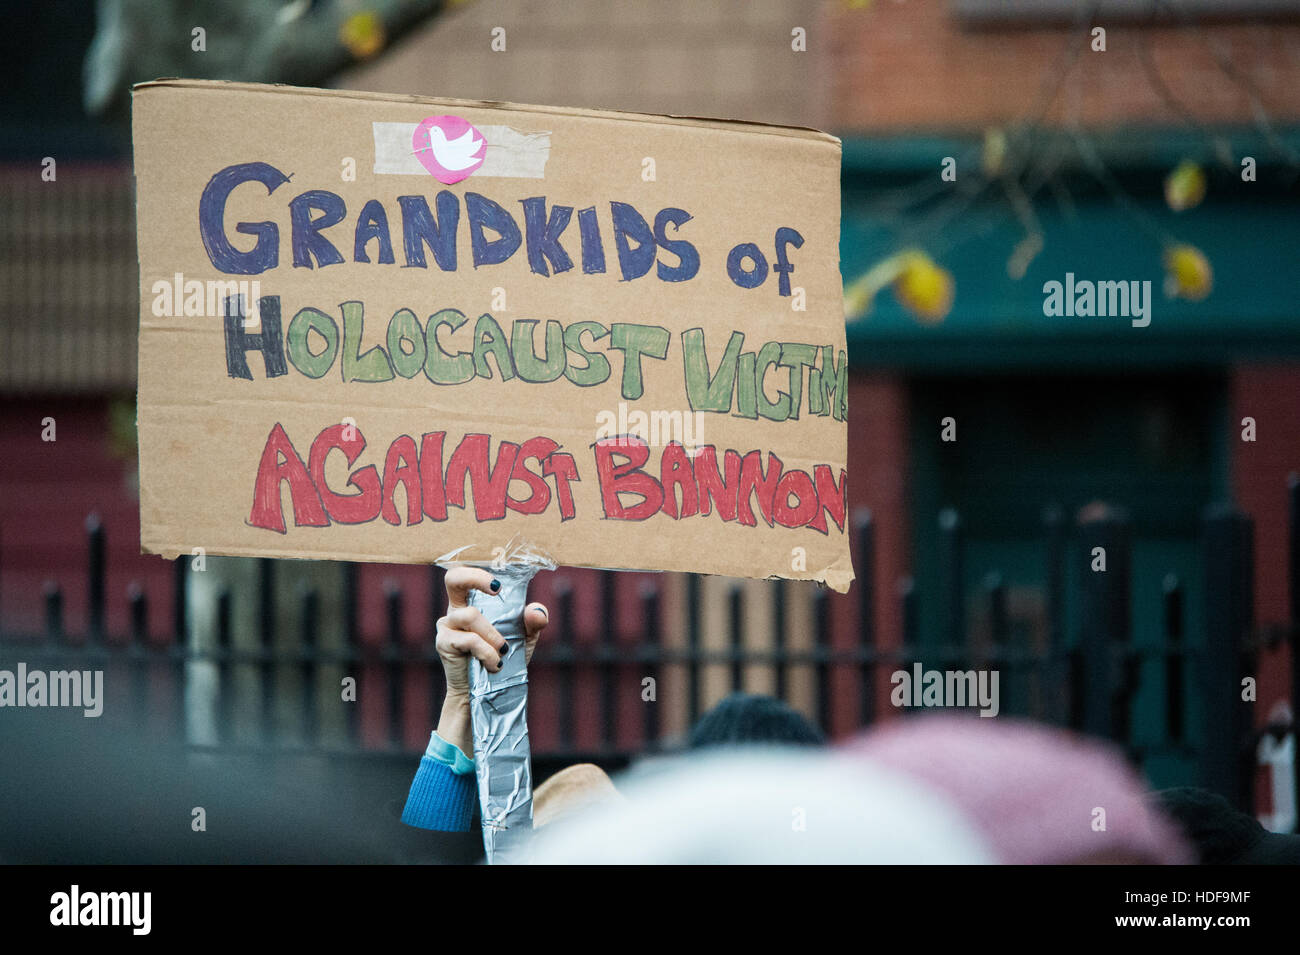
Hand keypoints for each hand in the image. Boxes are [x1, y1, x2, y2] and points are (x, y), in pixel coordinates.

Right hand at [434, 566, 547, 757]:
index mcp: (472, 602)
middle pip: (453, 578)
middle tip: (496, 589)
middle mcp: (456, 610)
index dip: (479, 571)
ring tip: (503, 652)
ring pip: (470, 615)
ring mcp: (447, 625)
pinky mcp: (444, 643)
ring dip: (493, 635)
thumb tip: (536, 610)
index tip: (499, 583)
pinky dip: (486, 652)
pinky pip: (468, 640)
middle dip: (475, 577)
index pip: (467, 575)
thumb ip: (533, 621)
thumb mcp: (524, 638)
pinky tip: (494, 664)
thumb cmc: (503, 659)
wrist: (487, 693)